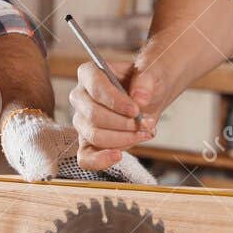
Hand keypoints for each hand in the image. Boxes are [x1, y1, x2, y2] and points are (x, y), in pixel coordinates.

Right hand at [67, 59, 162, 173]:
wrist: (149, 97)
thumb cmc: (146, 82)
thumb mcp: (152, 72)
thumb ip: (147, 80)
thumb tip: (140, 97)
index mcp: (89, 73)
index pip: (95, 87)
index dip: (115, 101)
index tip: (136, 110)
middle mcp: (80, 97)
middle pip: (93, 115)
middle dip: (123, 123)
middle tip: (144, 123)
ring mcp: (82, 120)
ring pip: (94, 135)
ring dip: (122, 138)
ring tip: (143, 133)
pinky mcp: (88, 141)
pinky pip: (85, 157)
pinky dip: (101, 160)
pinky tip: (118, 155)